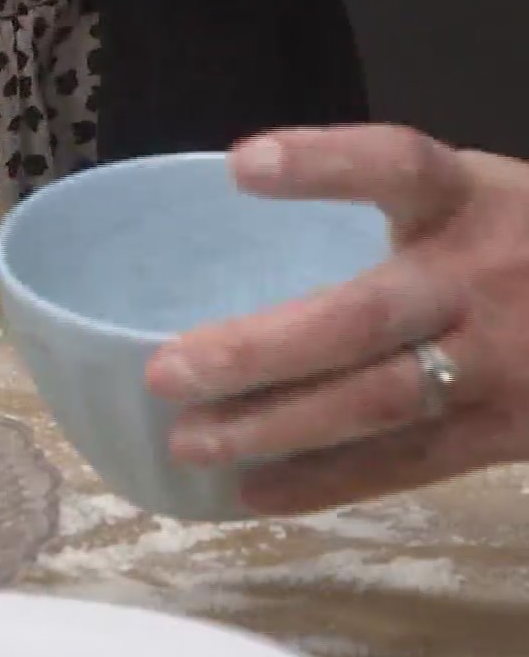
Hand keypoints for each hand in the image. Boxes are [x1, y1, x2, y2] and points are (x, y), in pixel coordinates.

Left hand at [148, 124, 528, 514]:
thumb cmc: (527, 244)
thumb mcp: (478, 198)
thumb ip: (396, 203)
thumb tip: (239, 194)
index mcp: (471, 200)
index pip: (400, 168)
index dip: (325, 165)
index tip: (241, 167)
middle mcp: (484, 280)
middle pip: (362, 319)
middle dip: (257, 352)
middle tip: (165, 373)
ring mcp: (503, 362)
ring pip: (376, 402)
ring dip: (275, 428)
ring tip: (188, 442)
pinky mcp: (511, 432)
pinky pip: (409, 463)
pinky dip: (327, 482)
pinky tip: (251, 491)